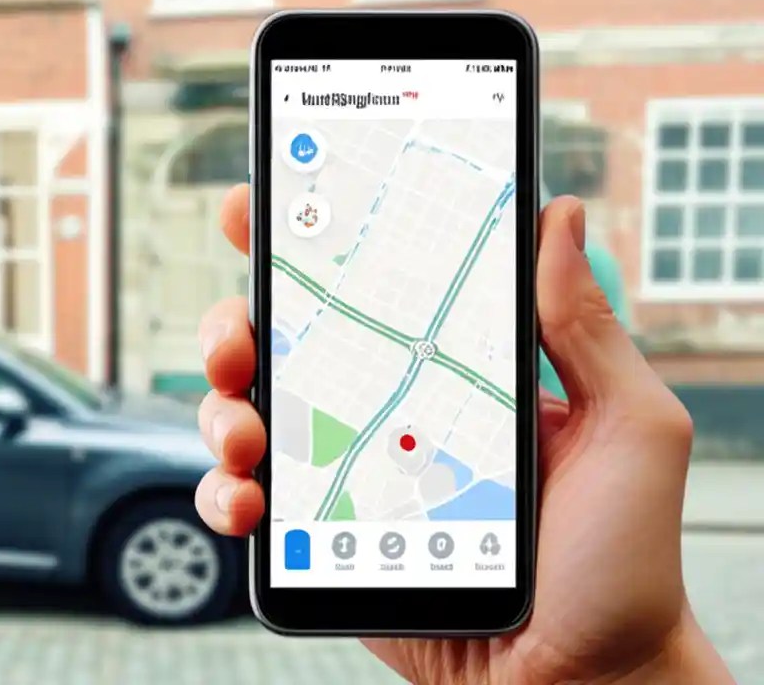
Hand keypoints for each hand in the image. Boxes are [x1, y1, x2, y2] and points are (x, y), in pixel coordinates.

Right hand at [194, 185, 734, 683]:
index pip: (365, 289)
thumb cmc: (621, 561)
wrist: (581, 681)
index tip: (261, 210)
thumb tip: (560, 217)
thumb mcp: (628, 428)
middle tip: (237, 341)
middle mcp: (383, 413)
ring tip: (246, 440)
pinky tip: (246, 501)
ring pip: (243, 416)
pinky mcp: (317, 542)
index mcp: (446, 372)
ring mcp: (344, 476)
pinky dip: (222, 494)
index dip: (306, 245)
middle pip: (278, 345)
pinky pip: (244, 503)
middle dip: (232, 327)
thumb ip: (584, 329)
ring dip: (219, 411)